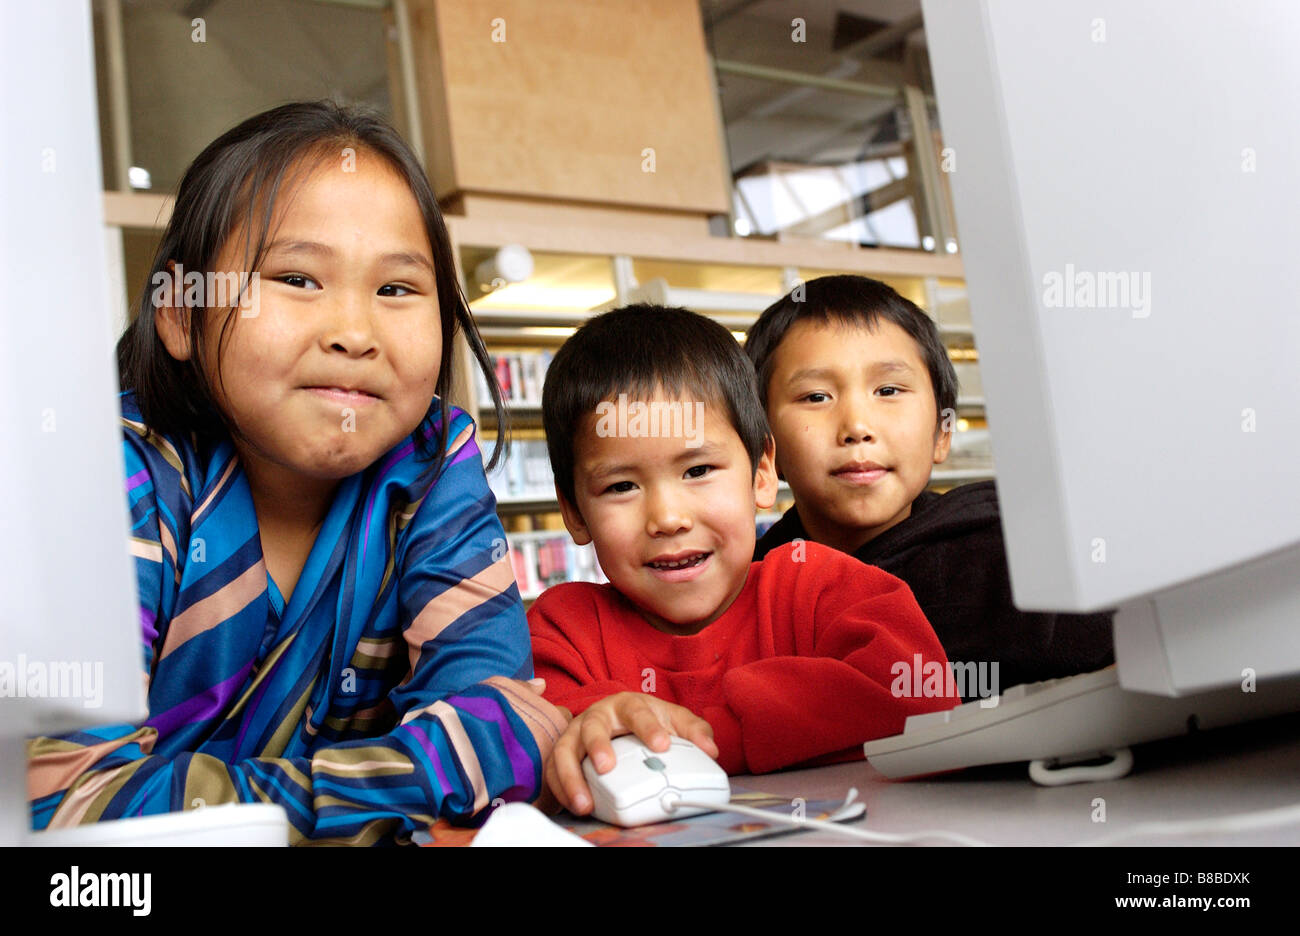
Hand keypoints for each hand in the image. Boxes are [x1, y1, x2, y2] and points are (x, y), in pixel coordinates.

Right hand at [544, 692, 717, 816]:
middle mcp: (597, 716)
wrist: (615, 717)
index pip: (637, 711)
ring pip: (565, 750)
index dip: (649, 727)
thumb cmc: (645, 719)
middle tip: (606, 768)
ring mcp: (575, 734)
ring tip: (584, 802)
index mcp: (626, 705)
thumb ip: (694, 730)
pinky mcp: (562, 753)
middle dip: (597, 746)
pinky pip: (553, 770)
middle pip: (592, 726)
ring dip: (571, 777)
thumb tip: (710, 750)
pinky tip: (573, 806)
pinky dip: (559, 789)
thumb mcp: (672, 719)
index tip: (662, 745)